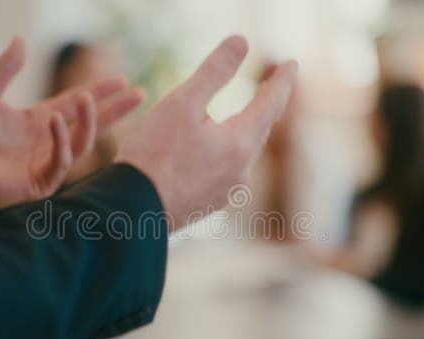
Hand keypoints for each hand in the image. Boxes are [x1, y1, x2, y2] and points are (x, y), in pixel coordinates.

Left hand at [0, 37, 144, 208]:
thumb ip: (6, 68)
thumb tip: (20, 40)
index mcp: (36, 122)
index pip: (75, 105)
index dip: (99, 92)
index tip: (121, 80)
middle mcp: (46, 143)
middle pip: (90, 125)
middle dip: (115, 110)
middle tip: (140, 94)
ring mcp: (45, 164)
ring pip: (81, 142)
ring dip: (89, 121)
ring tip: (88, 98)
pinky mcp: (39, 183)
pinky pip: (60, 161)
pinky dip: (61, 141)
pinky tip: (54, 121)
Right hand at [116, 35, 296, 228]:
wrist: (132, 211)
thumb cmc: (154, 155)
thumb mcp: (182, 103)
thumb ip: (214, 71)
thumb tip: (241, 42)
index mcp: (239, 143)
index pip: (270, 103)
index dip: (281, 81)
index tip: (291, 64)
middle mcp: (240, 170)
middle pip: (260, 130)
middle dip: (267, 105)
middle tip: (274, 86)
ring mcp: (225, 192)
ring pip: (243, 153)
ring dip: (247, 131)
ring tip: (247, 117)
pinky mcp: (207, 204)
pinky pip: (225, 172)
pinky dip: (226, 154)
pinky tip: (214, 155)